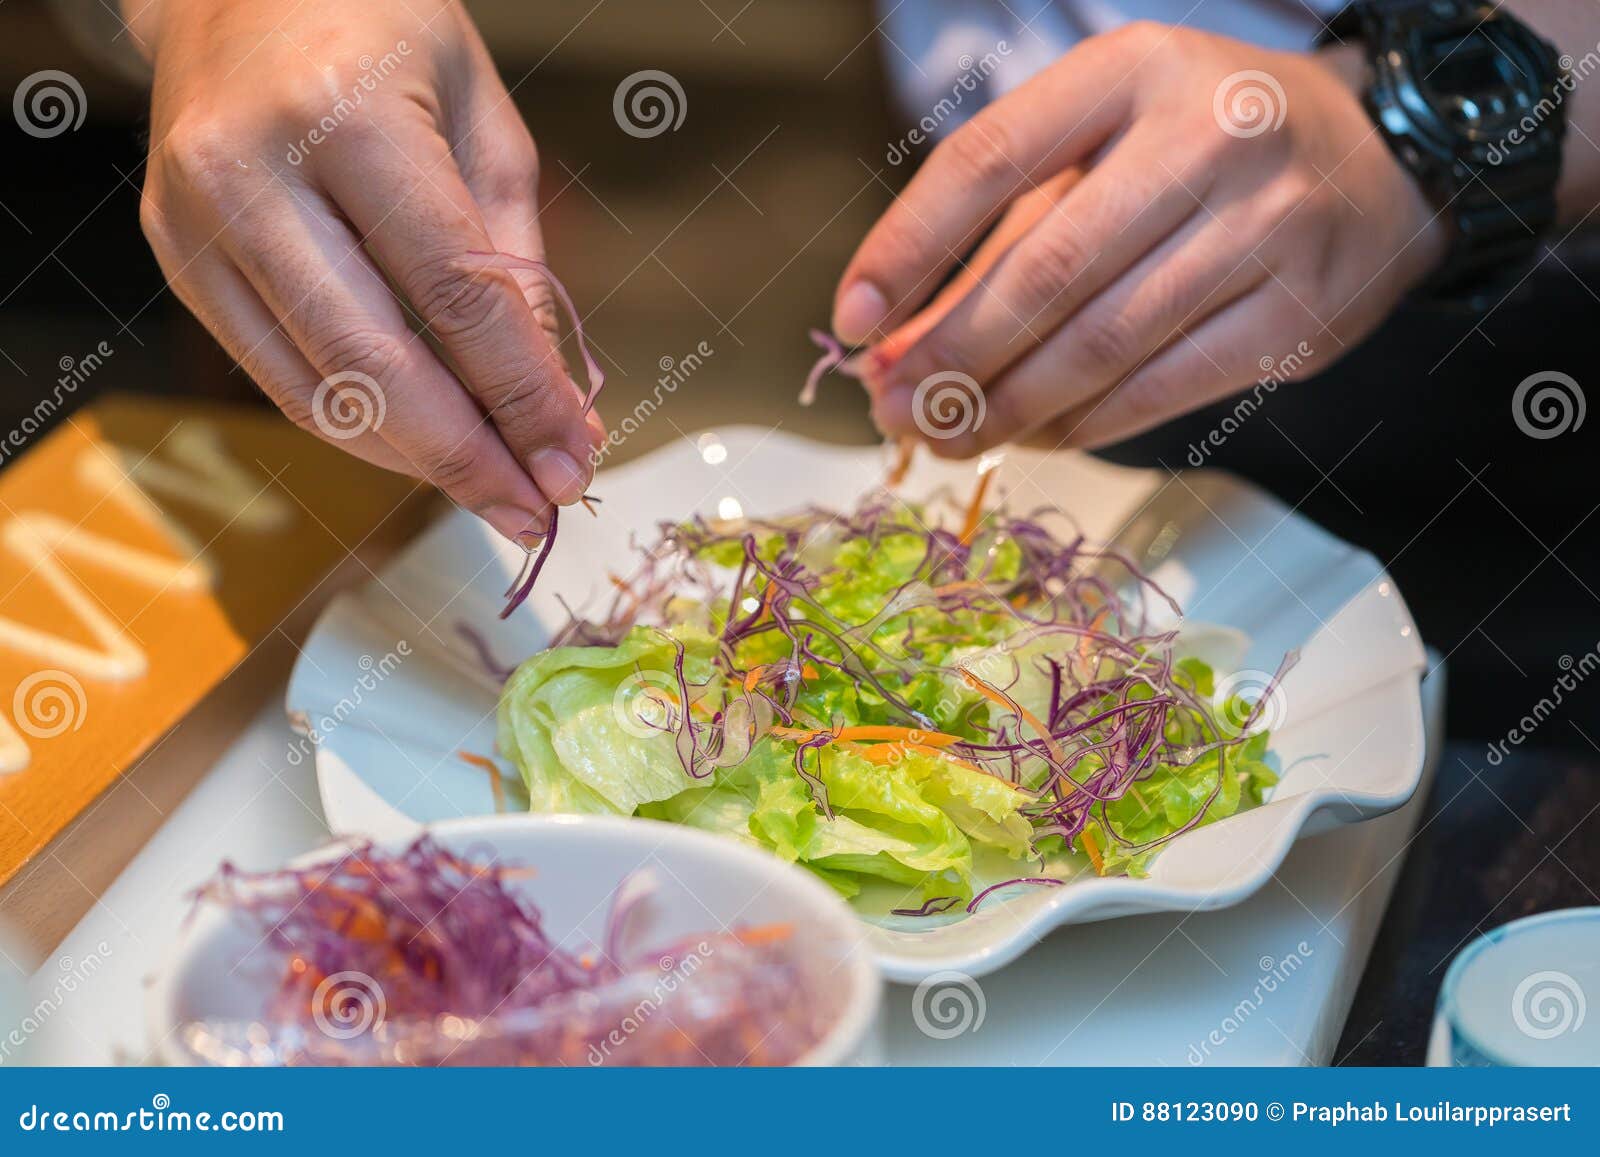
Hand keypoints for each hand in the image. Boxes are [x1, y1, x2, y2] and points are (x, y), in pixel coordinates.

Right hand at [133, 0, 600, 538]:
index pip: (453, 293)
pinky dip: (361, 429)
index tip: (574, 462)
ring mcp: (198, 222)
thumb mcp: (484, 121)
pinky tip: (426, 448)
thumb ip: (516, 262)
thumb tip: (556, 405)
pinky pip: (279, 378)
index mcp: (348, 117)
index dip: (520, 396)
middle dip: (469, 457)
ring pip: (320, 391)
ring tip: (496, 490)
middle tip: (539, 507)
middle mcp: (253, 174)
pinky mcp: (177, 259)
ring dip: (419, 461)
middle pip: (375, 365)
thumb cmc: (383, 34)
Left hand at [832, 23, 1448, 455]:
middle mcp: (1209, 135)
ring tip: (949, 436)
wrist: (1378, 165)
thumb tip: (895, 351)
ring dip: (1009, 406)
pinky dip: (1084, 424)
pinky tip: (1036, 435)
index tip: (854, 319)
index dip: (908, 246)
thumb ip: (997, 240)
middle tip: (897, 410)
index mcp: (1133, 69)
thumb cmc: (1201, 152)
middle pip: (1045, 270)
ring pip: (1103, 343)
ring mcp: (1268, 226)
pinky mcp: (1301, 315)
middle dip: (953, 355)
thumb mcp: (1102, 150)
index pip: (990, 158)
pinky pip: (1164, 389)